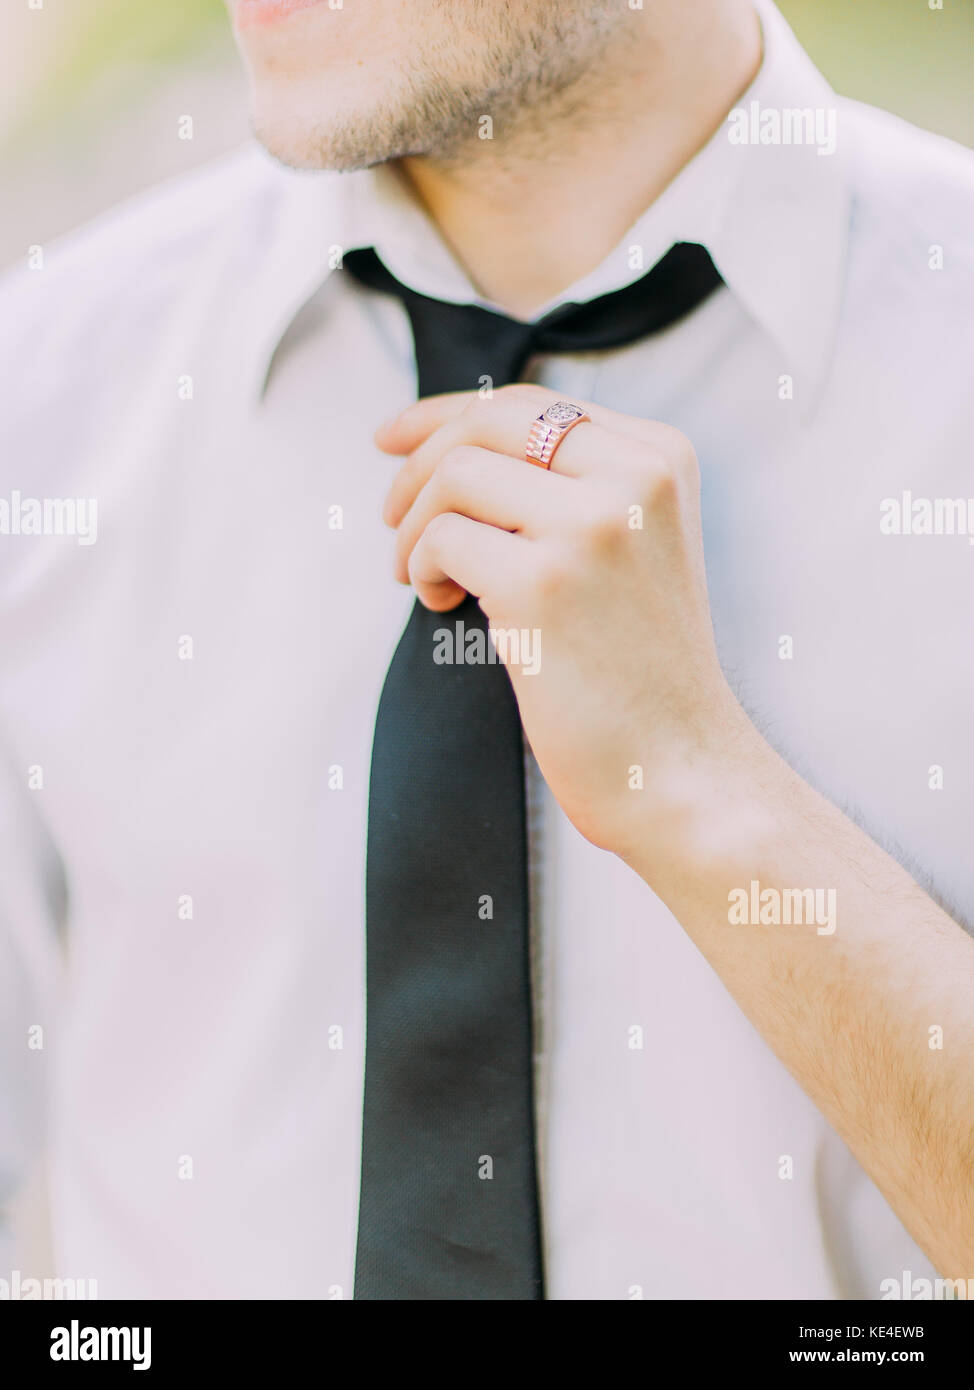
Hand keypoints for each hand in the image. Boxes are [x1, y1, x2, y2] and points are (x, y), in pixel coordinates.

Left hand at [376, 383, 750, 858]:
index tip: (391, 437)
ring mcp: (593, 526)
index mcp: (661, 456)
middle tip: (391, 516)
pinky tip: (443, 605)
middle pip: (486, 422)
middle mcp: (635, 475)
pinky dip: (422, 569)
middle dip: (417, 464)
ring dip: (414, 527)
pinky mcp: (544, 584)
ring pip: (456, 474)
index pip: (531, 401)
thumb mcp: (632, 545)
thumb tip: (452, 443)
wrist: (681, 765)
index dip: (444, 414)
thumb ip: (572, 485)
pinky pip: (442, 539)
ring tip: (425, 578)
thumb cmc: (640, 669)